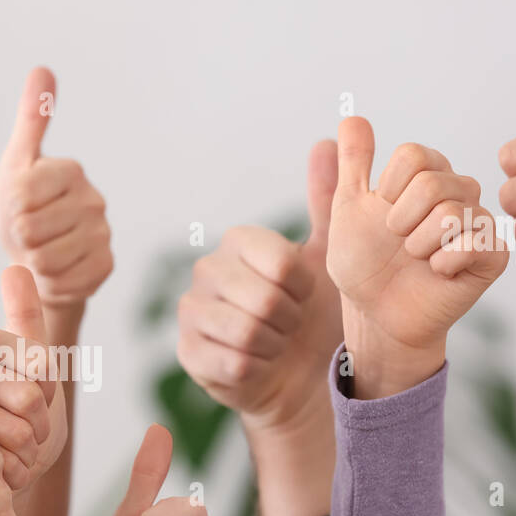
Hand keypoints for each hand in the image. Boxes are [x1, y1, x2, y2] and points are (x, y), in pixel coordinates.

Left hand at [0, 68, 112, 312]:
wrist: (38, 257)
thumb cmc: (21, 206)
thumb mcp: (18, 162)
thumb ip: (32, 120)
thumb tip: (43, 69)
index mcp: (70, 171)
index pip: (22, 195)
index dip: (8, 209)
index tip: (16, 207)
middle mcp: (93, 201)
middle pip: (30, 229)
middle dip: (18, 238)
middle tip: (25, 234)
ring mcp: (102, 235)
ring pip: (46, 259)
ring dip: (31, 262)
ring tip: (38, 251)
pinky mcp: (105, 267)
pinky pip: (63, 282)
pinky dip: (49, 283)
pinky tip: (54, 271)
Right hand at [0, 266, 66, 493]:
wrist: (6, 464)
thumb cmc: (28, 415)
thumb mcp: (41, 366)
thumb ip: (28, 317)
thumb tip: (16, 267)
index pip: (44, 365)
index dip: (51, 389)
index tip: (38, 394)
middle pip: (30, 399)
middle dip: (41, 424)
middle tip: (28, 428)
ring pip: (18, 432)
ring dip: (29, 451)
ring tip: (16, 447)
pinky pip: (3, 460)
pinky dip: (14, 471)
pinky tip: (2, 466)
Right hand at [177, 140, 341, 429]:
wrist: (300, 376)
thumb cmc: (313, 313)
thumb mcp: (327, 257)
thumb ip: (328, 200)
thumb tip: (328, 139)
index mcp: (237, 242)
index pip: (282, 262)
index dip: (303, 287)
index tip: (305, 294)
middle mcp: (206, 271)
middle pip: (264, 300)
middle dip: (290, 320)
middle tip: (290, 324)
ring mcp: (191, 312)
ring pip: (247, 332)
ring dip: (274, 345)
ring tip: (275, 343)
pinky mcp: (187, 353)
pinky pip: (233, 362)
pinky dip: (257, 368)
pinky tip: (259, 364)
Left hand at [328, 117, 507, 397]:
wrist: (375, 314)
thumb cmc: (363, 264)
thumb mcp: (348, 208)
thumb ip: (353, 163)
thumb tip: (353, 116)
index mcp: (427, 175)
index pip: (413, 155)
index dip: (387, 190)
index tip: (381, 213)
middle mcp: (458, 192)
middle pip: (433, 181)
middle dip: (400, 219)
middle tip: (398, 242)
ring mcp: (479, 222)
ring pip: (452, 212)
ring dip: (418, 244)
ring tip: (415, 259)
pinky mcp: (493, 255)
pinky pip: (474, 243)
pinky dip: (443, 262)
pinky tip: (437, 273)